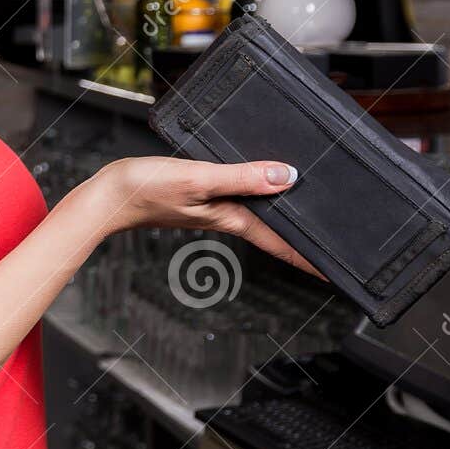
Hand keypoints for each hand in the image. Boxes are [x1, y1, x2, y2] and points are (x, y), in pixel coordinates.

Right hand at [84, 157, 325, 279]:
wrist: (109, 196)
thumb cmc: (146, 190)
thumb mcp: (199, 179)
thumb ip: (242, 177)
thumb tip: (287, 177)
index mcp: (232, 218)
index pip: (282, 242)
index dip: (311, 257)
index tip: (340, 271)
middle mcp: (227, 216)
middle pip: (276, 231)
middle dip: (305, 240)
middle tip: (338, 247)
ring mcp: (215, 208)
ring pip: (260, 215)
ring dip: (284, 218)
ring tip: (310, 221)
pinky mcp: (202, 195)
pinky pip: (241, 198)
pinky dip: (259, 196)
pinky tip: (263, 186)